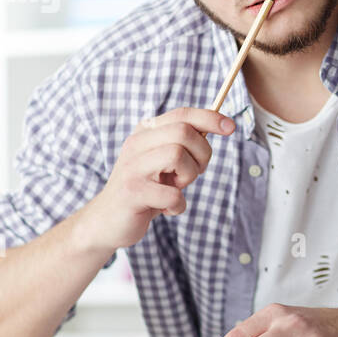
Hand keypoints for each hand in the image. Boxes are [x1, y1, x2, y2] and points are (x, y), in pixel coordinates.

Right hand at [80, 107, 234, 253]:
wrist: (107, 222)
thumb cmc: (145, 191)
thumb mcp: (164, 163)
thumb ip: (184, 145)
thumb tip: (219, 125)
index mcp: (145, 133)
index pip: (182, 115)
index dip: (209, 118)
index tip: (230, 127)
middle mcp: (136, 144)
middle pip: (184, 132)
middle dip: (201, 155)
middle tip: (190, 175)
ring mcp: (131, 166)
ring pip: (177, 155)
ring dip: (188, 177)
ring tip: (175, 189)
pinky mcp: (131, 191)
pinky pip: (172, 194)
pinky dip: (178, 205)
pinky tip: (167, 209)